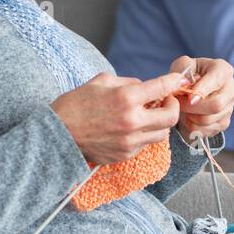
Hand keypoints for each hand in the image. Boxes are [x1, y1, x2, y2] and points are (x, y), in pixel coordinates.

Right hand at [50, 71, 186, 164]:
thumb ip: (127, 82)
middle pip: (171, 116)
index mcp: (126, 98)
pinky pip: (145, 144)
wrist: (57, 134)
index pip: (163, 87)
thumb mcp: (100, 82)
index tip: (177, 79)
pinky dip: (145, 135)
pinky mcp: (125, 155)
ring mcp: (130, 141)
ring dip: (160, 123)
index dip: (174, 81)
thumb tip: (145, 86)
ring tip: (149, 115)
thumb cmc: (75, 105)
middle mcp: (132, 121)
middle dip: (173, 106)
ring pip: (162, 133)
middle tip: (165, 100)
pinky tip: (133, 128)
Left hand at [170, 55, 233, 142]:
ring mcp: (230, 107)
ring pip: (208, 119)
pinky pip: (206, 130)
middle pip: (216, 104)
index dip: (202, 91)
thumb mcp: (182, 66)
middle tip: (178, 103)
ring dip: (190, 116)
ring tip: (183, 108)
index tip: (190, 99)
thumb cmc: (188, 75)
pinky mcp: (224, 122)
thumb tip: (184, 85)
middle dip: (192, 107)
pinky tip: (188, 116)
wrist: (192, 91)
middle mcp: (231, 89)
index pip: (216, 81)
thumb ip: (182, 71)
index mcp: (223, 70)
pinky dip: (192, 126)